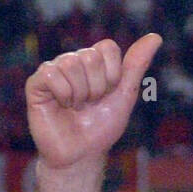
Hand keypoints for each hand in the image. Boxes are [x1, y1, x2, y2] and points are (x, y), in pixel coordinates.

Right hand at [26, 34, 160, 169]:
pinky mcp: (36, 83)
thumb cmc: (102, 127)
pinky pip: (52, 74)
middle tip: (90, 104)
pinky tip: (61, 105)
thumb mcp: (125, 95)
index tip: (109, 94)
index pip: (108, 48)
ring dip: (81, 94)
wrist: (82, 154)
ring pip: (71, 65)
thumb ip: (136, 66)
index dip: (114, 75)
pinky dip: (63, 95)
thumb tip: (156, 37)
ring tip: (76, 107)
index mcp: (93, 62)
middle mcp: (72, 62)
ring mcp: (53, 70)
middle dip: (98, 87)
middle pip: (91, 57)